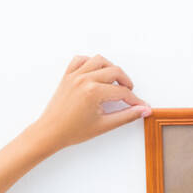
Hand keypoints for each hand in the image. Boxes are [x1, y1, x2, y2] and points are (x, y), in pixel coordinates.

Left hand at [32, 55, 149, 152]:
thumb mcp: (104, 125)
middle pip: (115, 72)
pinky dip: (91, 63)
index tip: (140, 105)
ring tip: (115, 81)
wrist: (50, 132)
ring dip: (111, 68)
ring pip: (100, 60)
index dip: (134, 100)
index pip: (122, 92)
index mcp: (93, 92)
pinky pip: (81, 60)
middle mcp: (84, 79)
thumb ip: (126, 116)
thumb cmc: (72, 131)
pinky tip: (96, 73)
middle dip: (126, 82)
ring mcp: (75, 75)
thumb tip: (142, 110)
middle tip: (129, 94)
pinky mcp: (67, 75)